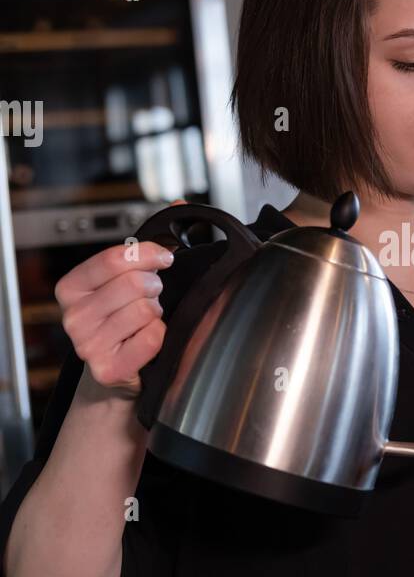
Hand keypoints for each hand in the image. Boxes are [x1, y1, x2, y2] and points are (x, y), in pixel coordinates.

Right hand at [55, 199, 185, 396]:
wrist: (119, 370)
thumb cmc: (123, 319)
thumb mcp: (127, 278)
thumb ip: (149, 242)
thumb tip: (179, 205)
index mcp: (71, 287)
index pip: (113, 258)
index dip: (148, 254)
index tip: (164, 258)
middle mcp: (73, 316)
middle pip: (133, 284)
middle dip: (154, 287)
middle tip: (153, 296)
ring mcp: (88, 344)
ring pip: (146, 310)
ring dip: (157, 313)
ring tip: (147, 319)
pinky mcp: (108, 368)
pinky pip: (152, 337)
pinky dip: (160, 336)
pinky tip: (148, 339)